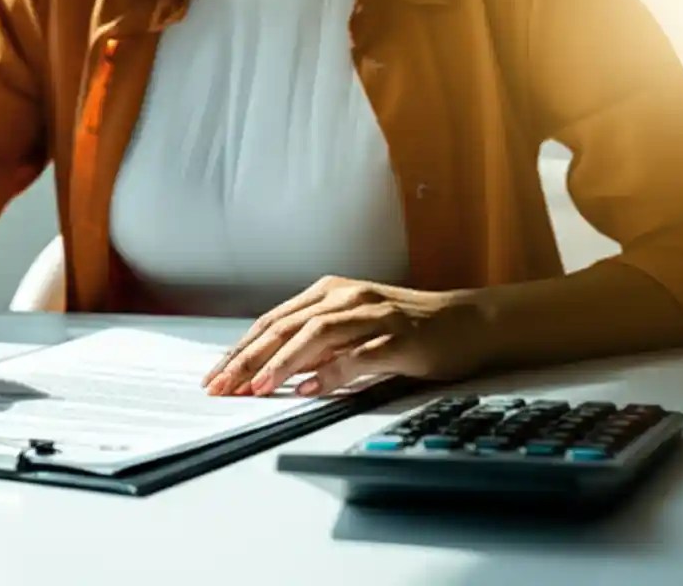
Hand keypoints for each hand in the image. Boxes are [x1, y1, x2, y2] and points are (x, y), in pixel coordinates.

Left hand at [201, 277, 491, 396]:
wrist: (467, 322)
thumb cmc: (407, 328)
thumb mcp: (350, 330)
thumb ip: (314, 346)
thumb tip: (269, 371)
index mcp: (328, 293)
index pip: (272, 322)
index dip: (240, 349)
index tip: (214, 376)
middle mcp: (346, 297)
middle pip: (284, 326)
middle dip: (247, 358)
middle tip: (221, 385)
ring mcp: (373, 314)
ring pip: (315, 335)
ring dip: (281, 363)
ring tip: (256, 387)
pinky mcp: (399, 337)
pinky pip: (358, 355)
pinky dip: (330, 373)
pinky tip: (309, 390)